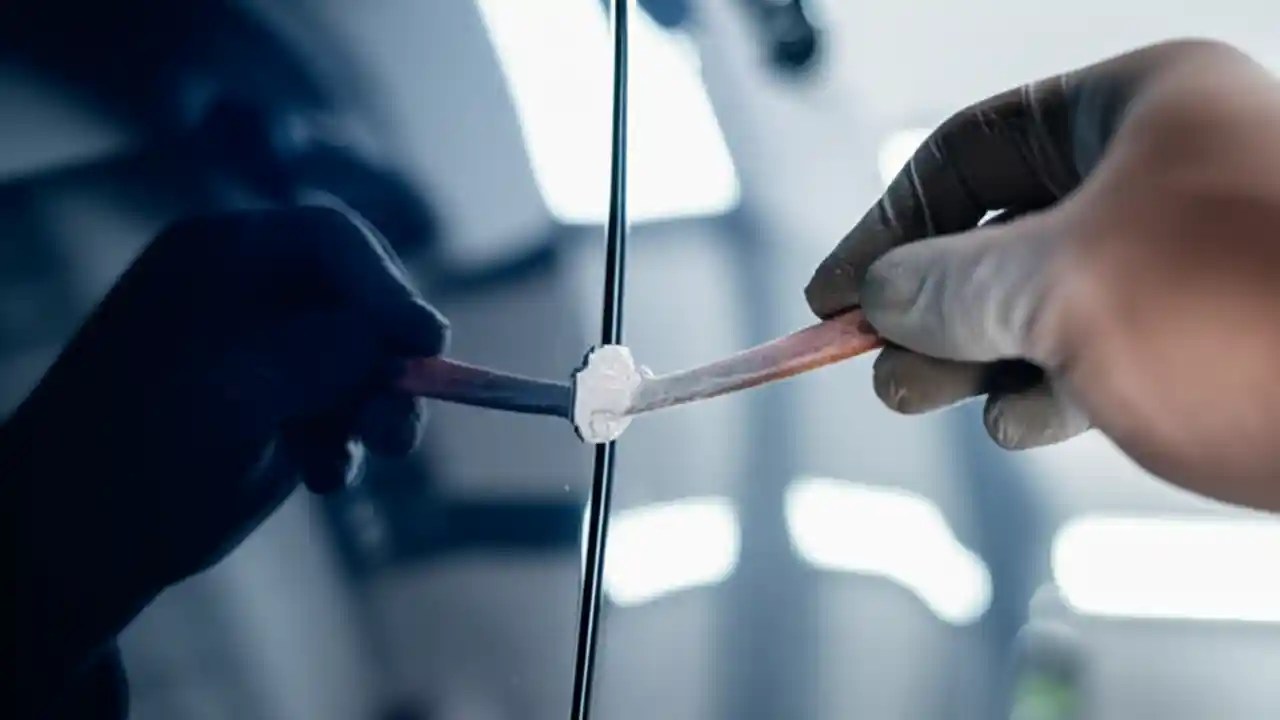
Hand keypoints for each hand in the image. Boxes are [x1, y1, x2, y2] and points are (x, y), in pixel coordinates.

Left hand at [4, 206, 446, 711]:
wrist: (74, 546)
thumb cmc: (137, 456)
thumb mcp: (236, 393)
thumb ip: (326, 350)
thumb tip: (414, 333)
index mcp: (218, 260)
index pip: (331, 241)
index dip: (388, 286)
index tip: (427, 343)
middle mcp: (247, 294)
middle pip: (359, 300)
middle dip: (387, 362)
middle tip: (400, 420)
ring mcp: (265, 351)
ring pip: (362, 360)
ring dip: (378, 409)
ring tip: (378, 453)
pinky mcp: (278, 406)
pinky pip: (344, 407)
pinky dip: (348, 442)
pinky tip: (327, 477)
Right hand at [806, 40, 1279, 508]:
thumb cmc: (1254, 317)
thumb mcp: (1060, 286)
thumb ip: (943, 282)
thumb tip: (876, 292)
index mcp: (1136, 113)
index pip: (968, 150)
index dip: (886, 222)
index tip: (832, 295)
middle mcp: (1163, 173)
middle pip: (1000, 228)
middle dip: (927, 299)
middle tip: (876, 360)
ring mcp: (1188, 258)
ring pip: (1043, 298)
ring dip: (975, 350)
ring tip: (929, 392)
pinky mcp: (1208, 335)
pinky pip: (1096, 348)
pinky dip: (1046, 385)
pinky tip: (1026, 418)